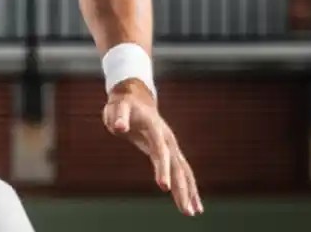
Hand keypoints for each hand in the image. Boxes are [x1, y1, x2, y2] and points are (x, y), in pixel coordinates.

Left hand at [103, 79, 202, 216]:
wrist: (135, 98)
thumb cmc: (123, 105)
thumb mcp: (117, 108)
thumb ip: (118, 117)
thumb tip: (119, 127)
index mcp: (155, 129)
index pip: (160, 151)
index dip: (163, 169)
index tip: (164, 187)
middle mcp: (167, 139)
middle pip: (177, 166)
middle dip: (182, 188)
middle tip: (186, 211)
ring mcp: (171, 146)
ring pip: (184, 171)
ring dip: (189, 192)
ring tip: (194, 213)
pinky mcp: (170, 153)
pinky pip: (182, 172)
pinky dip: (189, 188)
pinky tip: (194, 204)